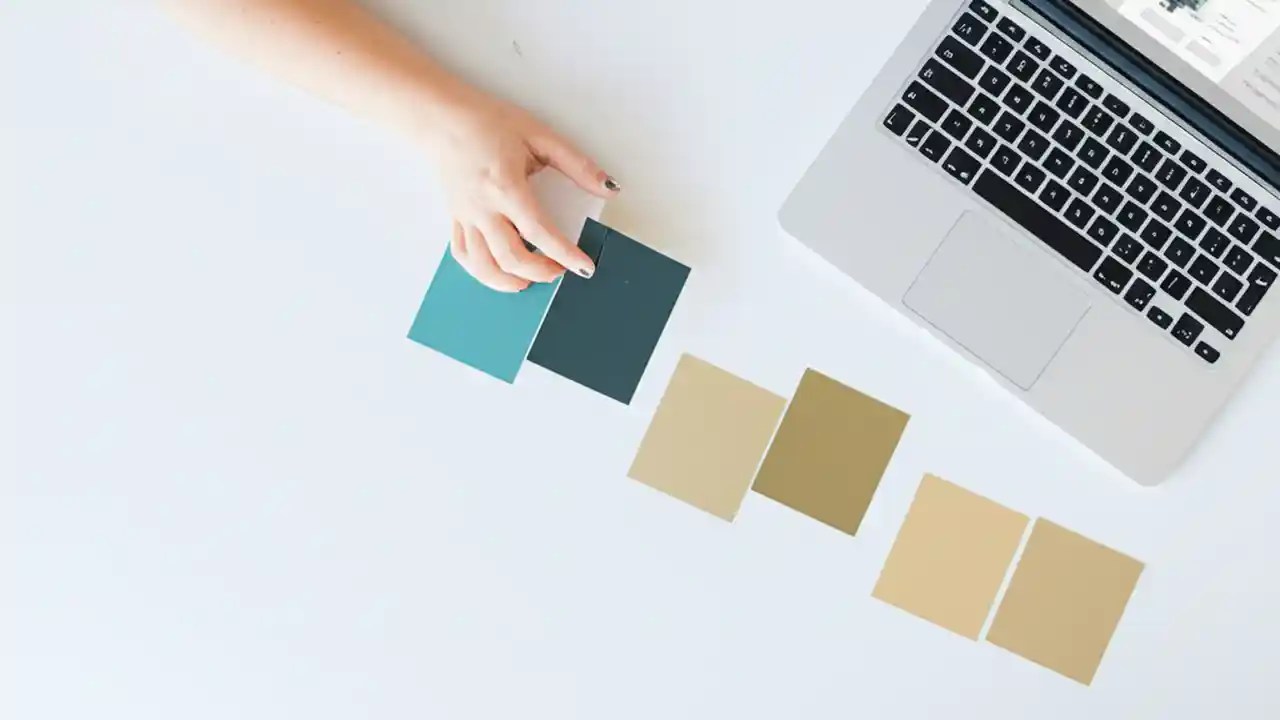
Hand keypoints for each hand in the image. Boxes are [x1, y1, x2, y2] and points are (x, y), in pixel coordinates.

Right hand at [426, 94, 618, 291]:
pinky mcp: (455, 218)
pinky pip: (464, 255)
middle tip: (560, 271)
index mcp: (506, 186)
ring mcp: (466, 216)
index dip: (565, 254)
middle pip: (511, 257)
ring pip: (483, 265)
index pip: (540, 231)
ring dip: (508, 282)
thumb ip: (577, 164)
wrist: (442, 117)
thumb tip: (607, 188)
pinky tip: (499, 270)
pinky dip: (482, 271)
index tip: (584, 267)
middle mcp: (483, 207)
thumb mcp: (539, 135)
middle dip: (541, 272)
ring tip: (530, 281)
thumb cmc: (488, 122)